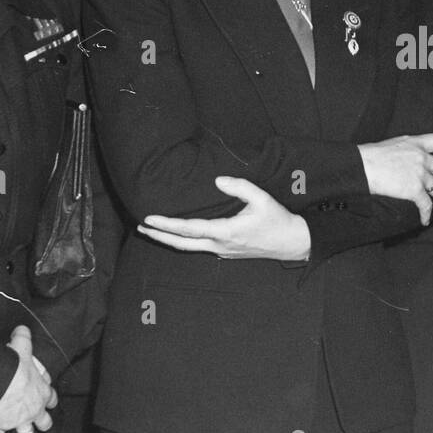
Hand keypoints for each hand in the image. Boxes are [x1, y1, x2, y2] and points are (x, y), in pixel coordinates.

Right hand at [0, 325, 55, 432]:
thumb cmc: (14, 363)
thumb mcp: (22, 346)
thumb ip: (23, 337)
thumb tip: (21, 328)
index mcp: (43, 391)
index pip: (52, 399)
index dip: (49, 400)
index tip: (45, 401)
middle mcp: (36, 408)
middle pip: (45, 422)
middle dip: (41, 422)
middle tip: (33, 420)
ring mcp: (21, 420)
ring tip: (15, 431)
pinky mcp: (5, 426)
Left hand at [139, 177, 311, 260]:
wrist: (292, 242)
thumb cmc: (277, 220)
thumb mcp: (262, 199)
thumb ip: (240, 187)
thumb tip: (218, 180)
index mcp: (226, 232)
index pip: (189, 230)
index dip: (167, 225)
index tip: (149, 220)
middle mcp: (220, 246)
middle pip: (182, 244)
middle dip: (159, 236)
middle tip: (141, 228)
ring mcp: (222, 251)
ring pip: (189, 247)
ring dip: (170, 239)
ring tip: (153, 231)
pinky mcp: (227, 252)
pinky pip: (200, 247)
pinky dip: (184, 241)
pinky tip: (180, 235)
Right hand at [358, 133, 432, 224]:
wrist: (362, 166)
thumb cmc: (370, 156)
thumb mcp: (392, 146)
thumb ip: (406, 152)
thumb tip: (410, 163)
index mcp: (415, 143)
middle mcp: (421, 157)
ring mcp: (420, 173)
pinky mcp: (414, 189)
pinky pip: (426, 205)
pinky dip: (426, 214)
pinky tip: (425, 220)